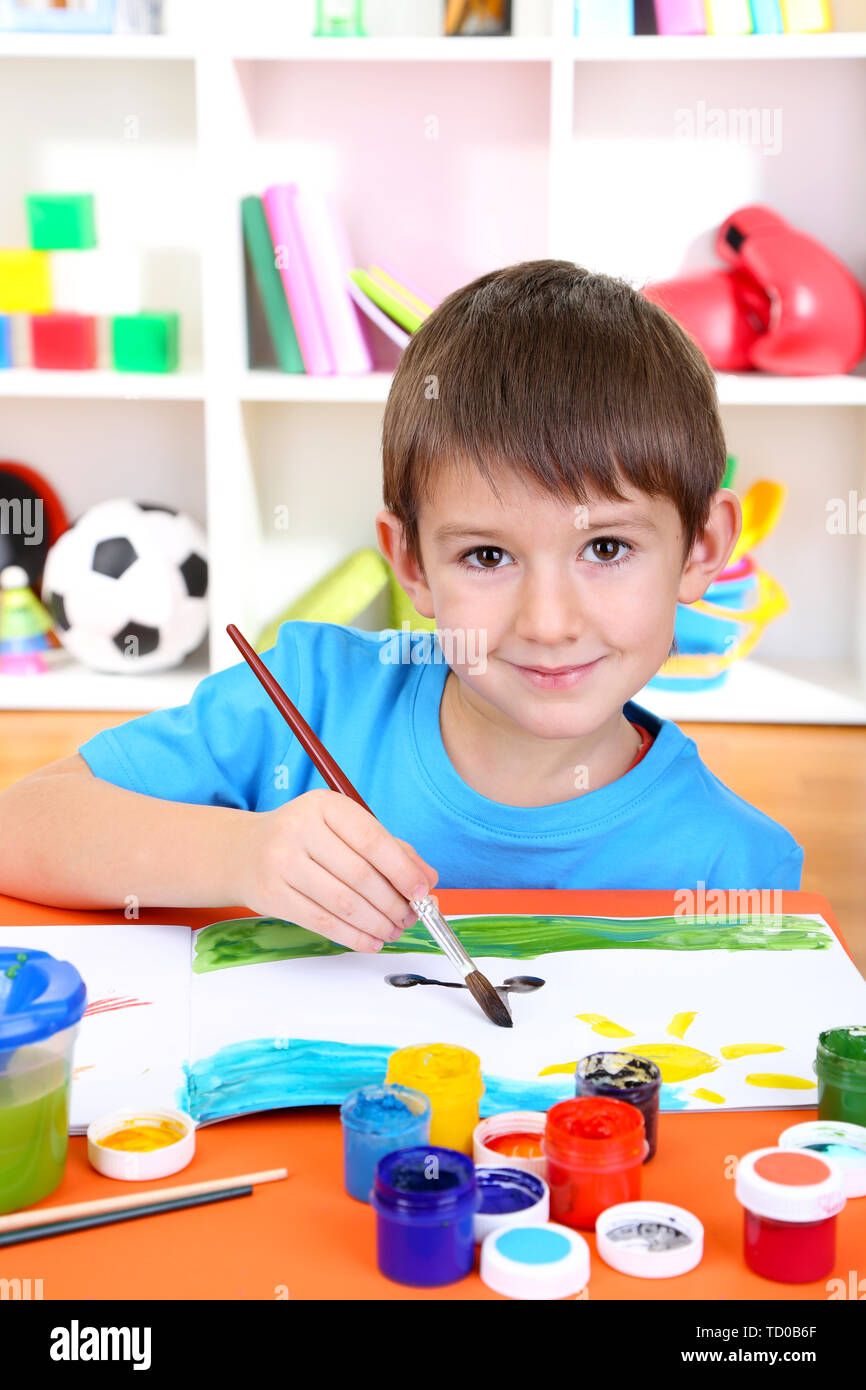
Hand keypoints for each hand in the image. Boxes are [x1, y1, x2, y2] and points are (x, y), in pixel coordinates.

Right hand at [235, 789, 437, 952]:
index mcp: (324, 805)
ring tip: (393, 930)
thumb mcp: (343, 829)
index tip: (421, 891)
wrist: (244, 852)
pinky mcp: (272, 895)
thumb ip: (389, 849)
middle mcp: (299, 829)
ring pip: (343, 902)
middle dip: (393, 903)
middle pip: (360, 875)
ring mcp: (282, 862)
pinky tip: (370, 941)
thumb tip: (427, 879)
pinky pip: (322, 922)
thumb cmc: (306, 839)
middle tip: (411, 917)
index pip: (372, 840)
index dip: (402, 870)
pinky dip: (353, 936)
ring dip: (376, 923)